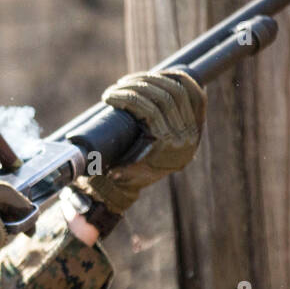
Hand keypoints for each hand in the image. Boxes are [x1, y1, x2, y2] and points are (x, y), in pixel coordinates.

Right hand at [72, 69, 205, 214]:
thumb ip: (107, 187)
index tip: (109, 95)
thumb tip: (91, 213)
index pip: (152, 110)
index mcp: (170, 150)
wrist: (144, 177)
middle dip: (138, 85)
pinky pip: (194, 91)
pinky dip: (178, 78)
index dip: (130, 97)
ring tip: (130, 81)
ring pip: (177, 89)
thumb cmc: (124, 176)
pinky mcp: (198, 119)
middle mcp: (188, 137)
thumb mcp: (117, 178)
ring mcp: (196, 127)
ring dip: (152, 79)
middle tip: (117, 87)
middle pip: (165, 96)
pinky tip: (159, 74)